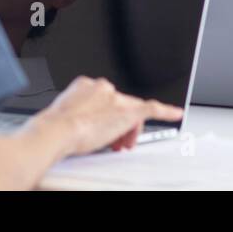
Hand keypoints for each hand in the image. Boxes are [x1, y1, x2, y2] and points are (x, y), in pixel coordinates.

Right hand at [36, 76, 183, 154]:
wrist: (58, 130)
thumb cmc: (56, 128)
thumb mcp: (65, 115)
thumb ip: (78, 114)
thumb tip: (79, 127)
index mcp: (85, 86)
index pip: (104, 101)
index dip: (106, 119)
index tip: (103, 131)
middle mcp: (102, 87)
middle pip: (119, 107)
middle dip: (118, 127)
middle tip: (115, 144)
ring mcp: (116, 97)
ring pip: (131, 112)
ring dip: (128, 130)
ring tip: (121, 146)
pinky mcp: (128, 109)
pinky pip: (153, 108)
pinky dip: (167, 111)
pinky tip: (176, 113)